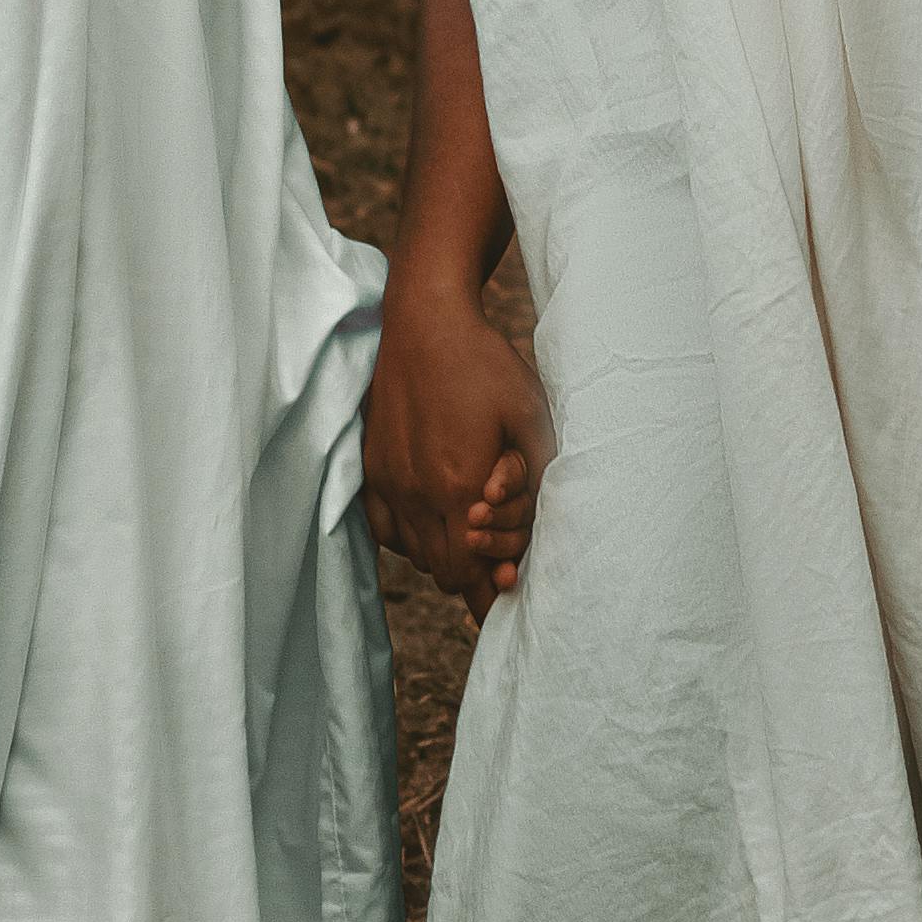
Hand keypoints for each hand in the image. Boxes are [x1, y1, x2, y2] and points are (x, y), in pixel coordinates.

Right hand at [363, 263, 554, 626]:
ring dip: (442, 556)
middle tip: (495, 571)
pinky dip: (409, 537)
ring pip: (414, 554)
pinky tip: (431, 520)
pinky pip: (385, 529)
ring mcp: (388, 482)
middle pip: (442, 571)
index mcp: (459, 486)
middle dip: (471, 578)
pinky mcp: (370, 467)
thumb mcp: (530, 413)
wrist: (424, 322)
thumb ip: (540, 471)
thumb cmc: (484, 363)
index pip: (470, 571)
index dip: (487, 595)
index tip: (504, 599)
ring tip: (468, 540)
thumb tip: (550, 520)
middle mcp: (418, 493)